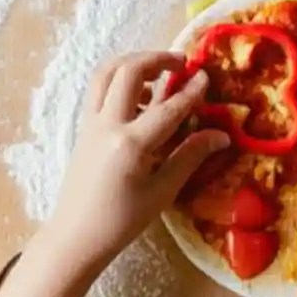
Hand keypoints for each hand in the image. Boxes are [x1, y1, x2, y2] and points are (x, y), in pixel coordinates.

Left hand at [43, 51, 229, 260]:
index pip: (168, 107)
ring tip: (157, 74)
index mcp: (130, 144)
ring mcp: (90, 124)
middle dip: (157, 59)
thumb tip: (221, 136)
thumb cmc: (122, 221)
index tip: (206, 76)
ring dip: (133, 63)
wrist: (76, 236)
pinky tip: (138, 100)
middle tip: (180, 63)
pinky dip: (118, 82)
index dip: (191, 90)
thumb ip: (189, 157)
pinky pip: (98, 91)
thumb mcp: (162, 192)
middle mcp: (107, 125)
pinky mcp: (82, 128)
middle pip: (129, 71)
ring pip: (106, 73)